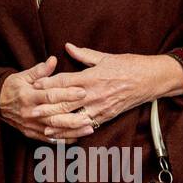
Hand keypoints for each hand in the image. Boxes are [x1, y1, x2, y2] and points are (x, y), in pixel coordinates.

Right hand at [0, 56, 92, 139]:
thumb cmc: (12, 87)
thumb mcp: (23, 76)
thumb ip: (40, 70)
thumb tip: (54, 59)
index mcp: (28, 96)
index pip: (50, 96)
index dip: (67, 94)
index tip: (82, 92)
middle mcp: (30, 112)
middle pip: (54, 116)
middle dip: (74, 116)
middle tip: (90, 115)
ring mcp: (30, 125)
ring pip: (54, 130)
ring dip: (73, 130)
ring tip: (90, 129)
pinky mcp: (30, 133)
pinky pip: (49, 139)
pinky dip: (63, 140)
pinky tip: (77, 138)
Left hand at [31, 43, 182, 135]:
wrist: (152, 79)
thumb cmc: (130, 65)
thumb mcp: (106, 57)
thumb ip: (84, 55)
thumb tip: (67, 46)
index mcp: (92, 77)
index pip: (64, 81)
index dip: (48, 84)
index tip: (34, 85)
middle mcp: (94, 94)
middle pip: (66, 103)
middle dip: (47, 108)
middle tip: (31, 111)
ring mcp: (101, 107)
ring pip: (75, 118)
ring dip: (59, 124)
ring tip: (44, 127)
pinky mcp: (108, 116)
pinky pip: (88, 125)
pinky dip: (75, 131)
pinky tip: (66, 135)